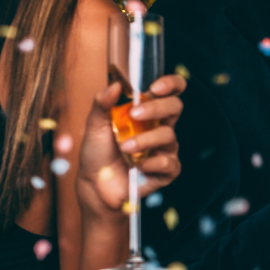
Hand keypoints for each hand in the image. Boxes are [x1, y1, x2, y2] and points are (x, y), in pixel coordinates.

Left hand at [77, 74, 185, 216]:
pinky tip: (139, 167)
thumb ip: (103, 103)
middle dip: (157, 108)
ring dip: (145, 140)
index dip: (171, 84)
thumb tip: (114, 84)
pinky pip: (169, 162)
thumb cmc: (97, 153)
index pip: (170, 91)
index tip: (155, 87)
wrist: (94, 185)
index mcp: (147, 112)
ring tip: (125, 148)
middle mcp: (159, 127)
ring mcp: (165, 148)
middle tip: (135, 114)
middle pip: (175, 106)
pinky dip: (153, 163)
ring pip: (168, 135)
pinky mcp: (166, 170)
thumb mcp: (94, 125)